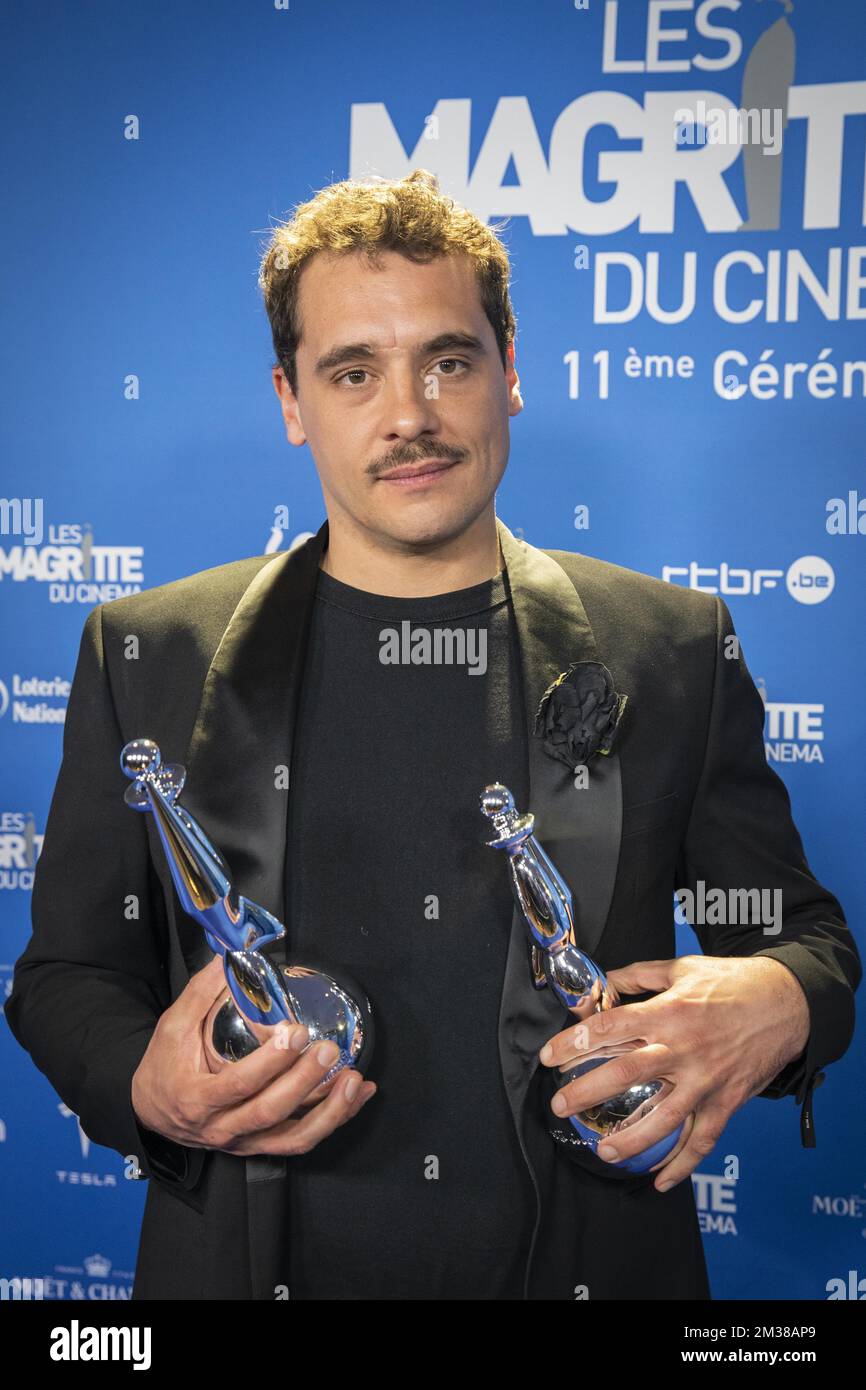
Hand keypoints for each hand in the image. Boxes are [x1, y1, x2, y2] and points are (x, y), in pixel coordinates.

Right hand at [131, 956, 376, 1157]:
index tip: (294, 1033)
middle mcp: (222, 1126)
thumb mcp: (173, 1026)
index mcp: (198, 1098)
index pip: (238, 1085)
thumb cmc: (164, 1066)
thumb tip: (230, 957)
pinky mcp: (262, 1145)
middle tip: (328, 1049)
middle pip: (270, 1112)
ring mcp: (244, 1141)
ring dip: (330, 1112)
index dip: (270, 1063)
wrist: (152, 1110)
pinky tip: (358, 1095)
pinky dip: (335, 1119)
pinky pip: (303, 1139)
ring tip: (353, 1079)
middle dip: (304, 1082)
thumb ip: (201, 992)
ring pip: (294, 1138)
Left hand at [538, 954, 810, 1192]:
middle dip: (587, 1092)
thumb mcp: (682, 967)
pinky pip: (702, 1139)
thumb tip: (602, 983)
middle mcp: (684, 1049)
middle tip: (560, 1106)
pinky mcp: (727, 1101)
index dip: (574, 1041)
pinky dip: (683, 1165)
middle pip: (627, 1074)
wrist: (787, 1002)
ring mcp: (707, 1080)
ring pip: (663, 1118)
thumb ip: (639, 976)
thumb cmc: (732, 982)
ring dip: (631, 1139)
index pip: (611, 1028)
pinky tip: (661, 1182)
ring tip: (603, 1150)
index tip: (549, 1056)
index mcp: (669, 1012)